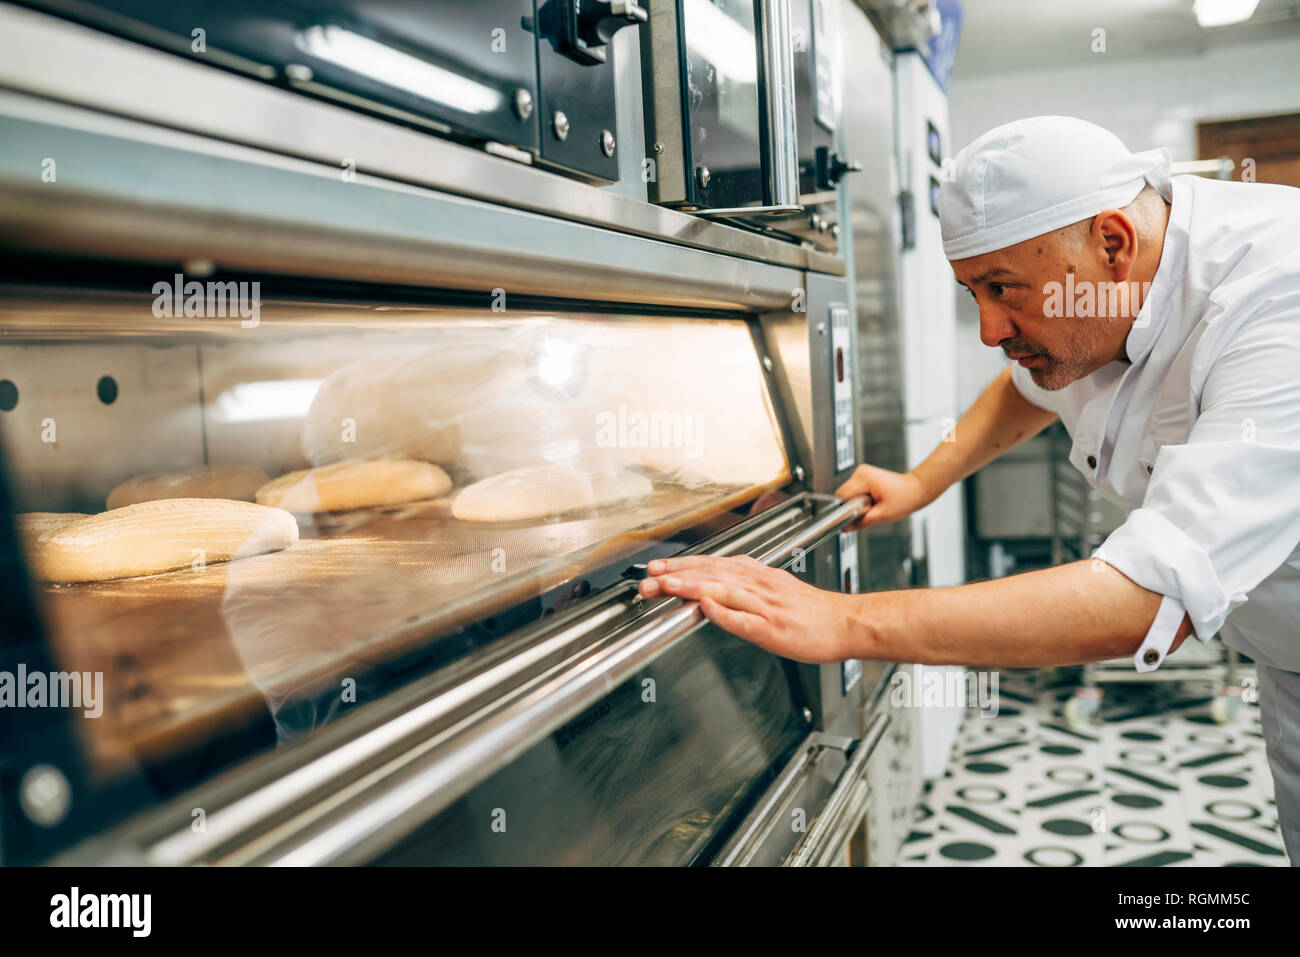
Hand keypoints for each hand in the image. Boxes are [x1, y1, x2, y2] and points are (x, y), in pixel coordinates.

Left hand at [637, 555, 856, 663]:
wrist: (848, 623)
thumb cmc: (814, 612)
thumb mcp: (776, 589)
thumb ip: (746, 586)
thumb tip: (716, 586)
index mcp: (759, 577)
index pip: (714, 565)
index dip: (683, 565)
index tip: (657, 568)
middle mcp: (760, 586)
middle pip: (713, 572)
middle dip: (678, 573)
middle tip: (649, 576)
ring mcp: (767, 606)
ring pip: (725, 590)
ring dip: (694, 586)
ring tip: (667, 585)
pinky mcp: (775, 629)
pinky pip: (746, 620)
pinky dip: (725, 613)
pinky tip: (707, 609)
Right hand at [835, 463, 928, 530]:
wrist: (916, 489)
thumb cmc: (905, 498)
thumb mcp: (882, 515)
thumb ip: (860, 522)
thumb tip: (845, 528)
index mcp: (864, 478)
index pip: (842, 495)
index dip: (846, 509)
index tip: (853, 517)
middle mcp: (861, 472)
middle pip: (844, 494)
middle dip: (853, 506)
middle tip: (869, 510)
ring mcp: (862, 473)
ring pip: (848, 494)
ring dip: (857, 503)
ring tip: (874, 504)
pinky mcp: (864, 476)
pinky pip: (854, 491)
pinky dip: (861, 499)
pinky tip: (873, 500)